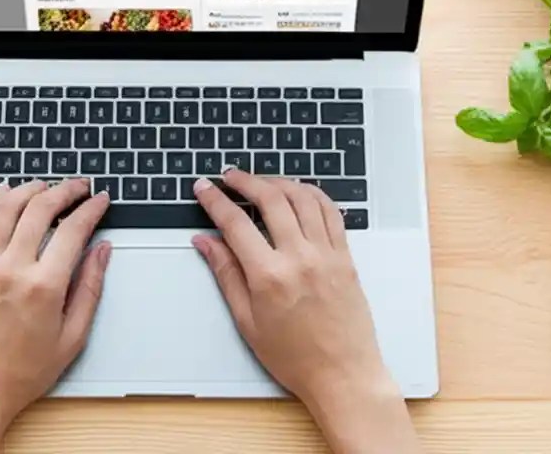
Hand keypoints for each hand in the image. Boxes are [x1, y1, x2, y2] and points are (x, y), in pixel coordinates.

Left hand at [0, 179, 110, 453]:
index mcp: (43, 287)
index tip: (100, 200)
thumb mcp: (72, 337)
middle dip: (64, 191)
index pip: (73, 230)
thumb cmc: (23, 372)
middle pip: (39, 209)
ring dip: (29, 189)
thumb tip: (102, 251)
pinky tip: (5, 193)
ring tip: (46, 185)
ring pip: (6, 208)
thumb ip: (90, 288)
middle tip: (79, 187)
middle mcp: (11, 269)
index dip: (91, 209)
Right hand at [191, 170, 420, 453]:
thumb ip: (226, 274)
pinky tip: (299, 192)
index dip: (215, 200)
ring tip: (262, 180)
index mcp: (270, 277)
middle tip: (230, 176)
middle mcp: (300, 258)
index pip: (235, 223)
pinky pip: (331, 212)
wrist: (343, 375)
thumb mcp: (247, 321)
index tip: (204, 187)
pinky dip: (313, 194)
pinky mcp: (346, 257)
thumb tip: (205, 242)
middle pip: (271, 199)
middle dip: (246, 181)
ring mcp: (327, 255)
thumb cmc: (295, 357)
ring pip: (303, 198)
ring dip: (279, 181)